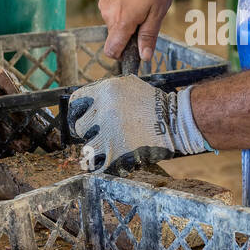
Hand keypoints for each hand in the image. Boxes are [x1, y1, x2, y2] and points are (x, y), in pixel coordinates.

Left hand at [68, 75, 210, 171]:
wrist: (173, 121)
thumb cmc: (152, 103)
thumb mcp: (128, 85)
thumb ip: (106, 90)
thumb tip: (88, 100)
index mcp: (105, 91)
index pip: (75, 102)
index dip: (77, 111)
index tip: (82, 118)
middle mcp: (103, 110)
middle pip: (80, 126)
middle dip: (90, 131)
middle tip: (102, 133)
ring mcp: (108, 132)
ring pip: (88, 146)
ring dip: (97, 148)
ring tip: (110, 146)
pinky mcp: (116, 151)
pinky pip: (97, 163)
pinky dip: (100, 164)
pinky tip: (107, 161)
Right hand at [98, 0, 175, 63]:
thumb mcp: (158, 11)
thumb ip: (149, 36)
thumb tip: (144, 57)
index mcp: (121, 21)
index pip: (112, 50)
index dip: (123, 55)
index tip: (135, 50)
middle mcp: (108, 13)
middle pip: (115, 36)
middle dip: (130, 34)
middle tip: (148, 17)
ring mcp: (104, 2)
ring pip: (115, 22)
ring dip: (128, 19)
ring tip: (144, 2)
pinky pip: (113, 9)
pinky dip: (123, 8)